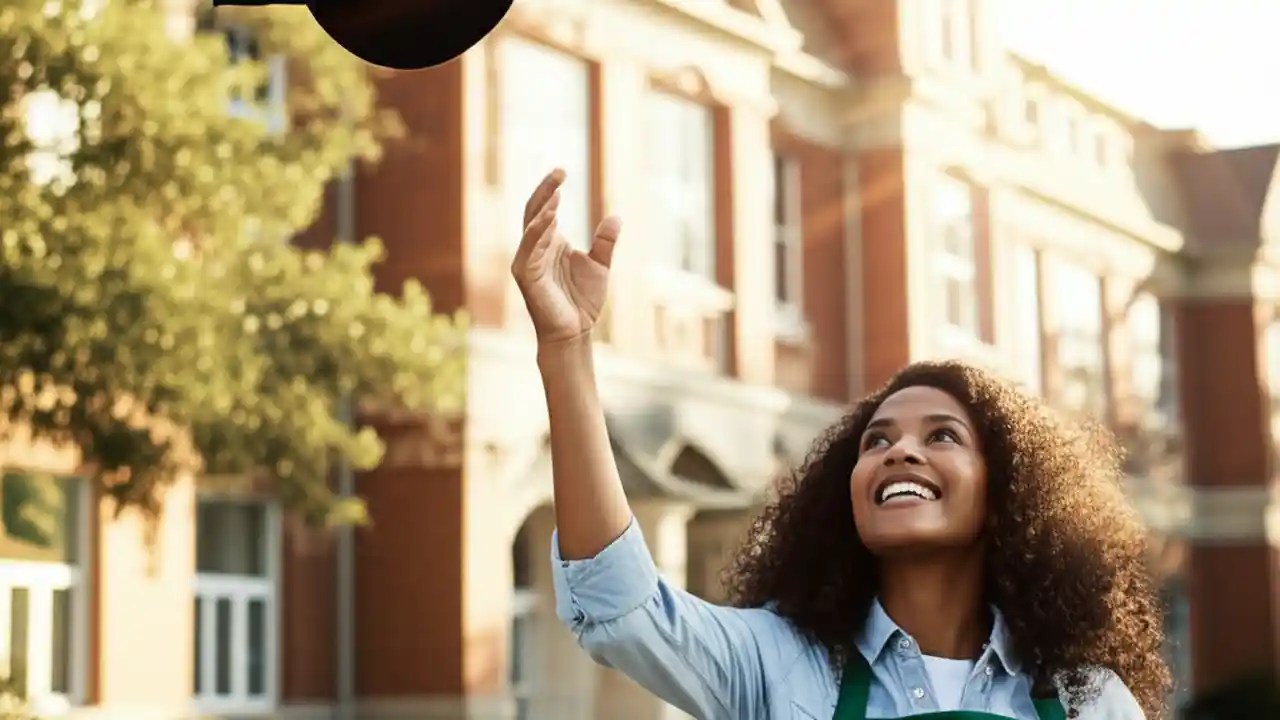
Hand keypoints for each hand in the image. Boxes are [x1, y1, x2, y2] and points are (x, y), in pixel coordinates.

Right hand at [511, 169, 621, 344]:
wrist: (575, 332)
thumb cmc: (583, 301)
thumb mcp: (600, 265)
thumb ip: (605, 242)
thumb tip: (615, 216)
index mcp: (548, 243)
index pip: (544, 209)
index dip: (551, 189)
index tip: (563, 171)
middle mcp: (534, 248)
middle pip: (534, 211)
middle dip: (545, 190)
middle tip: (560, 171)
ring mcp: (527, 261)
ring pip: (530, 227)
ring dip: (542, 208)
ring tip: (557, 192)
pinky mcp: (526, 276)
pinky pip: (529, 249)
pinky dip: (538, 232)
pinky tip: (550, 217)